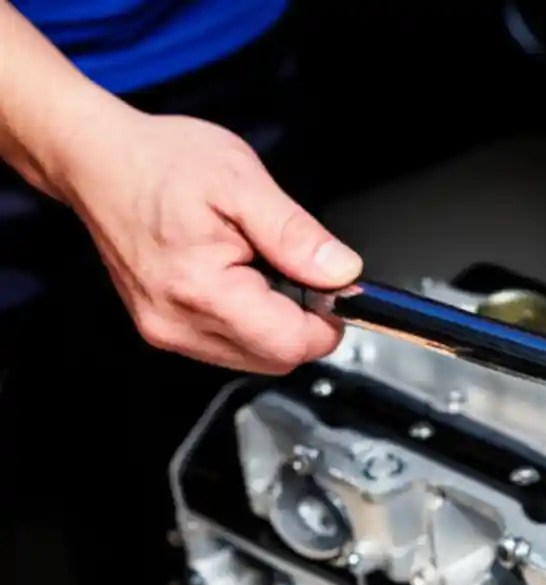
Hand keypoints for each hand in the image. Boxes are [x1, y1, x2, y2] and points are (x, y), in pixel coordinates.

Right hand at [57, 109, 361, 372]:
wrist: (99, 160)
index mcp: (201, 290)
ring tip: (256, 263)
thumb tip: (341, 273)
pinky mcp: (163, 327)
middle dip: (301, 319)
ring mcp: (166, 330)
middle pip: (276, 357)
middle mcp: (178, 323)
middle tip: (290, 265)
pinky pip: (229, 343)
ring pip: (255, 354)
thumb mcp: (242, 183)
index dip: (325, 320)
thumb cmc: (161, 163)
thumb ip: (296, 235)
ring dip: (274, 319)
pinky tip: (236, 275)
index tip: (330, 286)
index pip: (290, 345)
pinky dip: (248, 317)